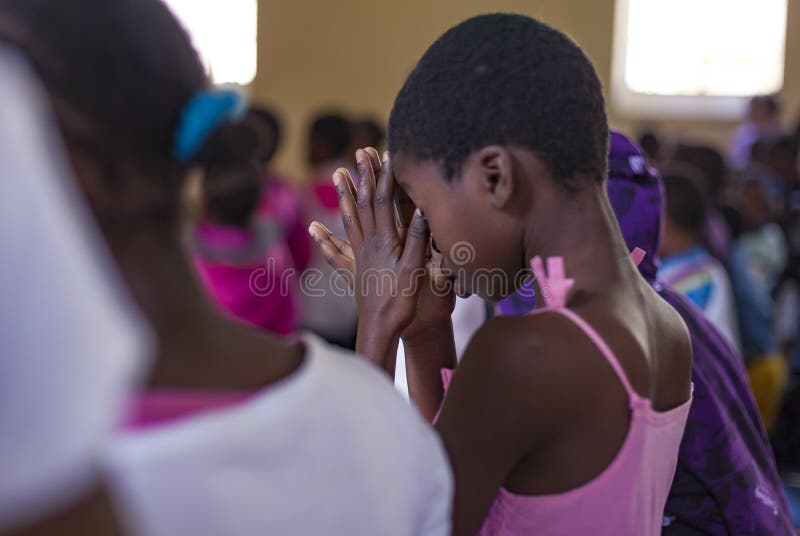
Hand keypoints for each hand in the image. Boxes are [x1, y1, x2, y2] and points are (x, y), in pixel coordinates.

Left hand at [308, 148, 454, 344]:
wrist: (379, 330)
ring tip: (336, 175)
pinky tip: (315, 229)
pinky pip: (337, 251)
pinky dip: (325, 237)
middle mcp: (367, 244)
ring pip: (349, 220)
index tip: (385, 153)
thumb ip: (417, 239)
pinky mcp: (354, 272)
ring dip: (345, 196)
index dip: (385, 176)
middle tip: (359, 153)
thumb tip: (422, 209)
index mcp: (383, 241)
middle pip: (363, 204)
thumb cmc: (400, 302)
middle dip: (363, 177)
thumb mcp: (414, 270)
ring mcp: (358, 257)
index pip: (383, 201)